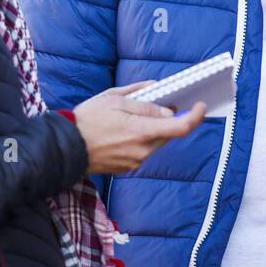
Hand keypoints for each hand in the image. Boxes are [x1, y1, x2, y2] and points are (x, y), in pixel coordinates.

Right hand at [71, 81, 205, 173]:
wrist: (65, 147)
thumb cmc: (88, 119)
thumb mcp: (115, 99)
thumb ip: (145, 102)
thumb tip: (167, 107)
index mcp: (142, 131)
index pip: (181, 127)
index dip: (196, 116)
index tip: (200, 105)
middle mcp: (142, 150)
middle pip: (168, 133)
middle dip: (168, 118)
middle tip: (160, 102)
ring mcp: (135, 161)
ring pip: (155, 141)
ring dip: (152, 128)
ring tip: (132, 116)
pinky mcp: (127, 167)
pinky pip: (143, 150)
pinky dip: (141, 138)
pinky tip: (123, 130)